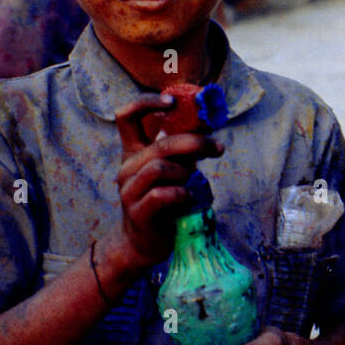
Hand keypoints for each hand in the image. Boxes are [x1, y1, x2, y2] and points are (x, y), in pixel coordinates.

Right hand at [110, 94, 223, 270]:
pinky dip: (182, 194)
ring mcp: (129, 190)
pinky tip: (189, 199)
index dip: (146, 103)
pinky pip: (162, 194)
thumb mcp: (173, 170)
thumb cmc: (163, 201)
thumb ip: (183, 149)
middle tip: (218, 147)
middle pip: (161, 144)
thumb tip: (206, 122)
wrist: (142, 242)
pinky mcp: (138, 211)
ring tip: (192, 183)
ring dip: (186, 173)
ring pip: (161, 168)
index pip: (126, 117)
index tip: (172, 101)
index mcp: (133, 152)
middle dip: (196, 142)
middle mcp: (127, 167)